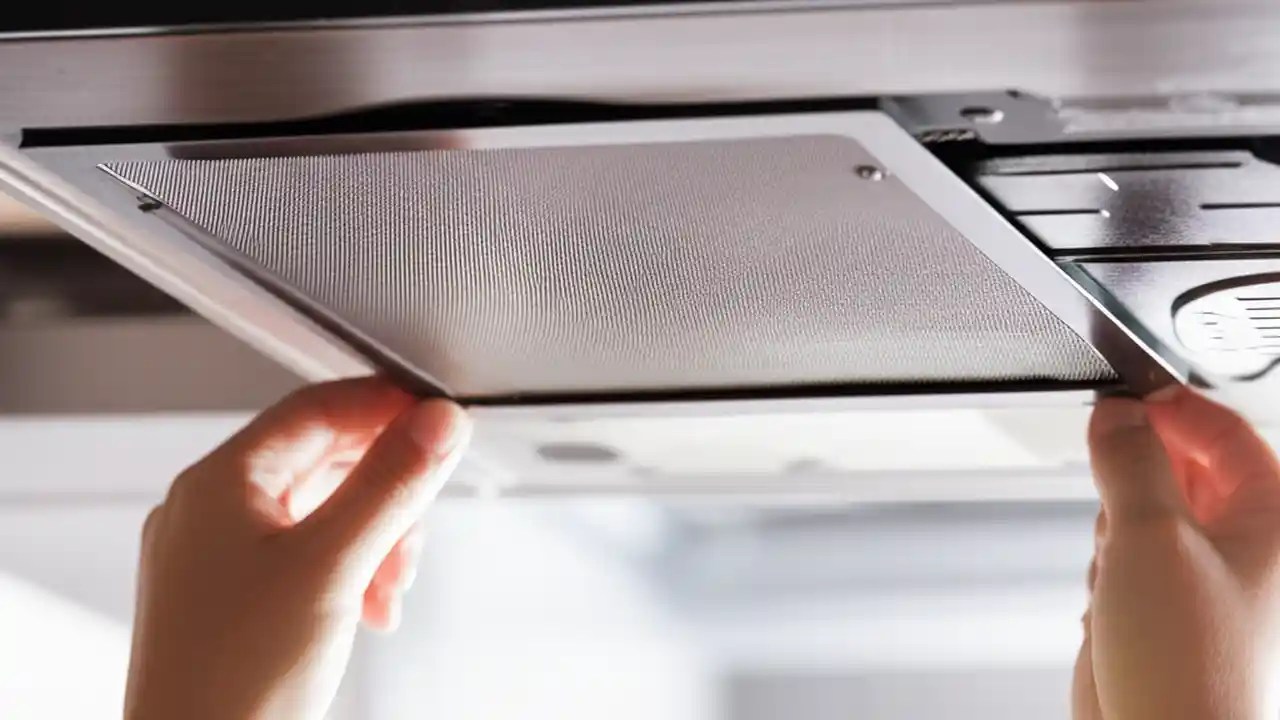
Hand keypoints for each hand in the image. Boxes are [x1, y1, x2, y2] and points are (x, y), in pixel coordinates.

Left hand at [124, 379, 470, 719]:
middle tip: (420, 523)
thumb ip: (389, 485)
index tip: (440, 423)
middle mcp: (212, 512)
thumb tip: (436, 422)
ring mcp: (221, 558)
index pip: (315, 409)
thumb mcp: (333, 566)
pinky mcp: (237, 600)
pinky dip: (353, 572)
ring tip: (393, 586)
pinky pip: (310, 557)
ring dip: (376, 540)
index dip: (385, 409)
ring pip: (324, 513)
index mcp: (218, 484)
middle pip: (325, 463)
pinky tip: (371, 607)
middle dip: (387, 495)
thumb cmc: (235, 681)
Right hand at [1074, 388, 1279, 719]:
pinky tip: (1111, 597)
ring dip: (1115, 527)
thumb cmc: (1190, 665)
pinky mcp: (1166, 607)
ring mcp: (1205, 578)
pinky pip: (1127, 556)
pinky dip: (1108, 566)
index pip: (1226, 431)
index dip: (1170, 408)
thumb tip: (1116, 417)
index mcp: (1275, 521)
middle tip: (1113, 491)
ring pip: (1146, 510)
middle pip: (1181, 466)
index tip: (1121, 400)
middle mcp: (1248, 547)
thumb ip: (1129, 462)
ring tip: (1118, 562)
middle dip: (1134, 478)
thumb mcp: (1149, 535)